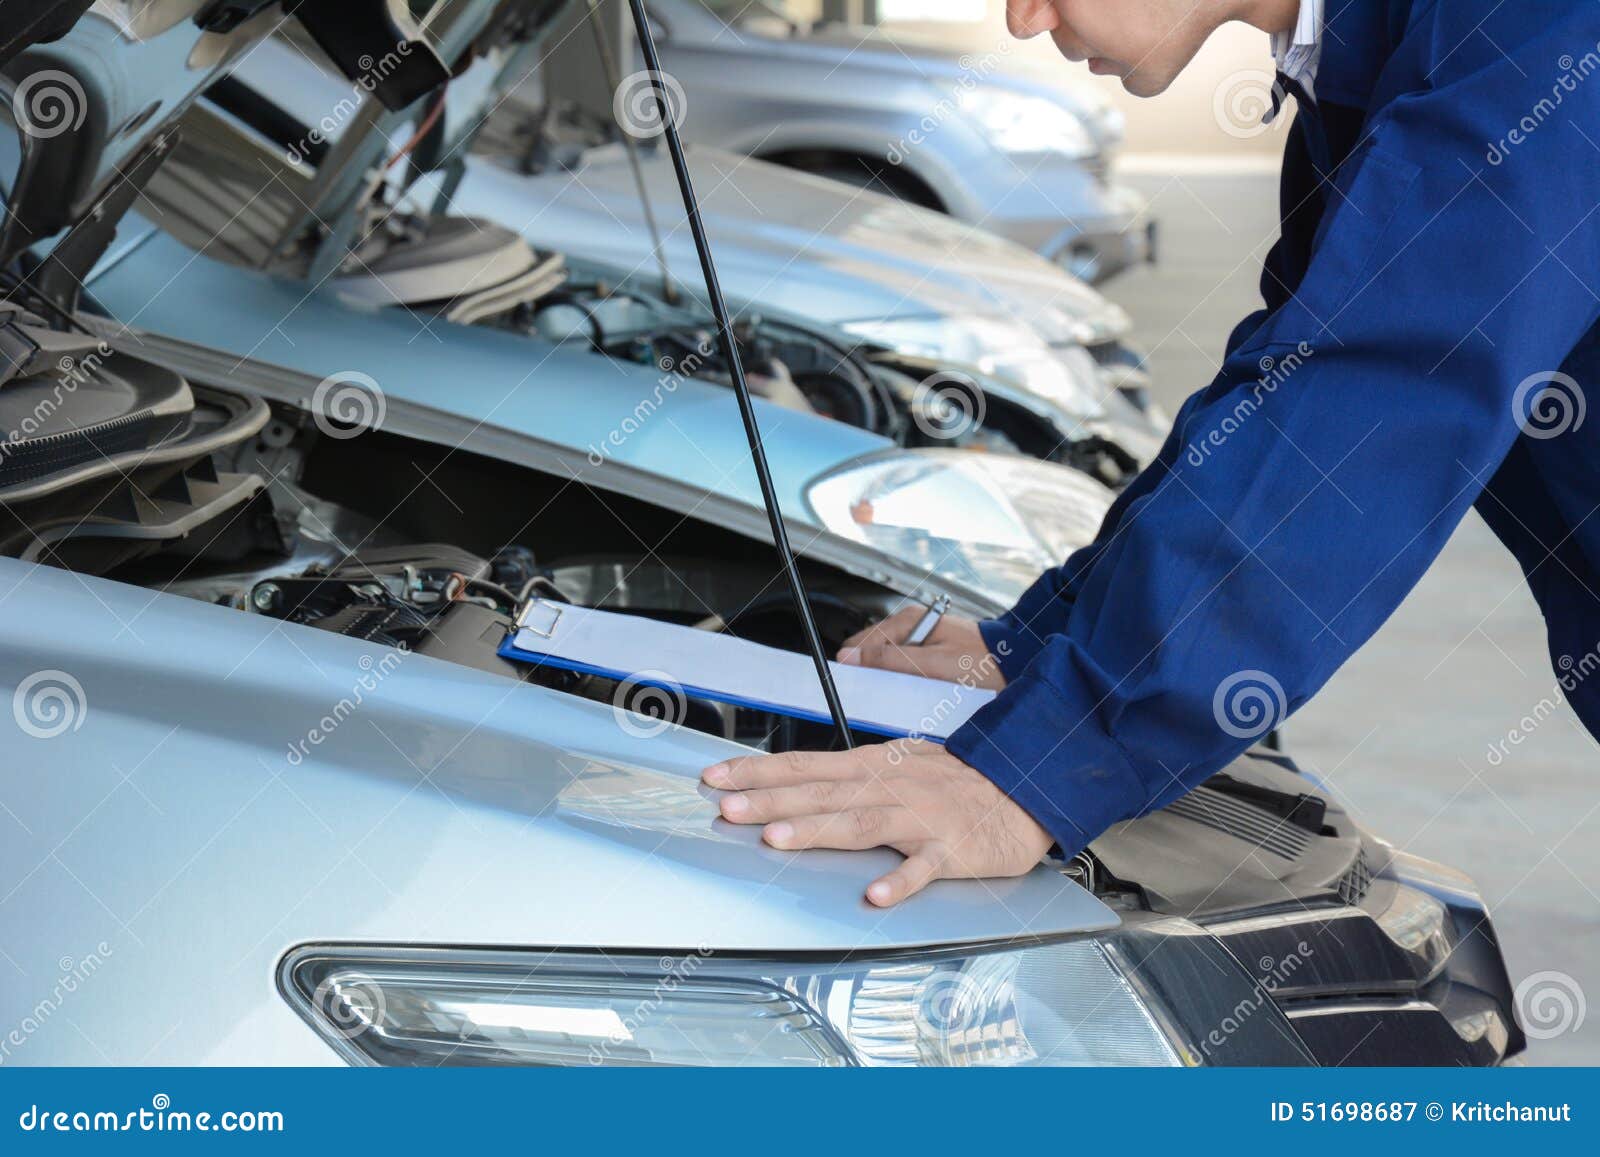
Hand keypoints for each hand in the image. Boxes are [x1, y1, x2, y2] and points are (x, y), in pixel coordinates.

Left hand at [703, 740, 1051, 905]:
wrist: (1022, 787)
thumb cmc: (955, 780)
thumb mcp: (896, 763)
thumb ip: (847, 776)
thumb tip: (794, 784)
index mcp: (872, 766)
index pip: (804, 765)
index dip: (757, 772)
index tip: (716, 778)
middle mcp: (888, 787)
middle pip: (820, 792)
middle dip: (769, 801)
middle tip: (727, 808)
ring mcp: (918, 818)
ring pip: (859, 823)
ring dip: (815, 830)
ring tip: (776, 840)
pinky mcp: (949, 849)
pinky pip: (921, 867)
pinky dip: (899, 880)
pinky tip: (875, 894)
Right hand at [838, 607, 1004, 687]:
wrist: (1015, 663)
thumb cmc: (981, 662)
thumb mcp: (932, 664)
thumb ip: (890, 660)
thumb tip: (849, 657)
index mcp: (908, 619)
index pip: (859, 643)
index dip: (855, 667)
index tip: (856, 689)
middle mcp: (911, 623)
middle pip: (872, 652)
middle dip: (873, 673)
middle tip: (888, 694)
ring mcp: (920, 636)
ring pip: (887, 661)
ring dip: (891, 679)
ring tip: (910, 692)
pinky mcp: (928, 649)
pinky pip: (904, 665)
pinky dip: (905, 679)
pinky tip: (920, 688)